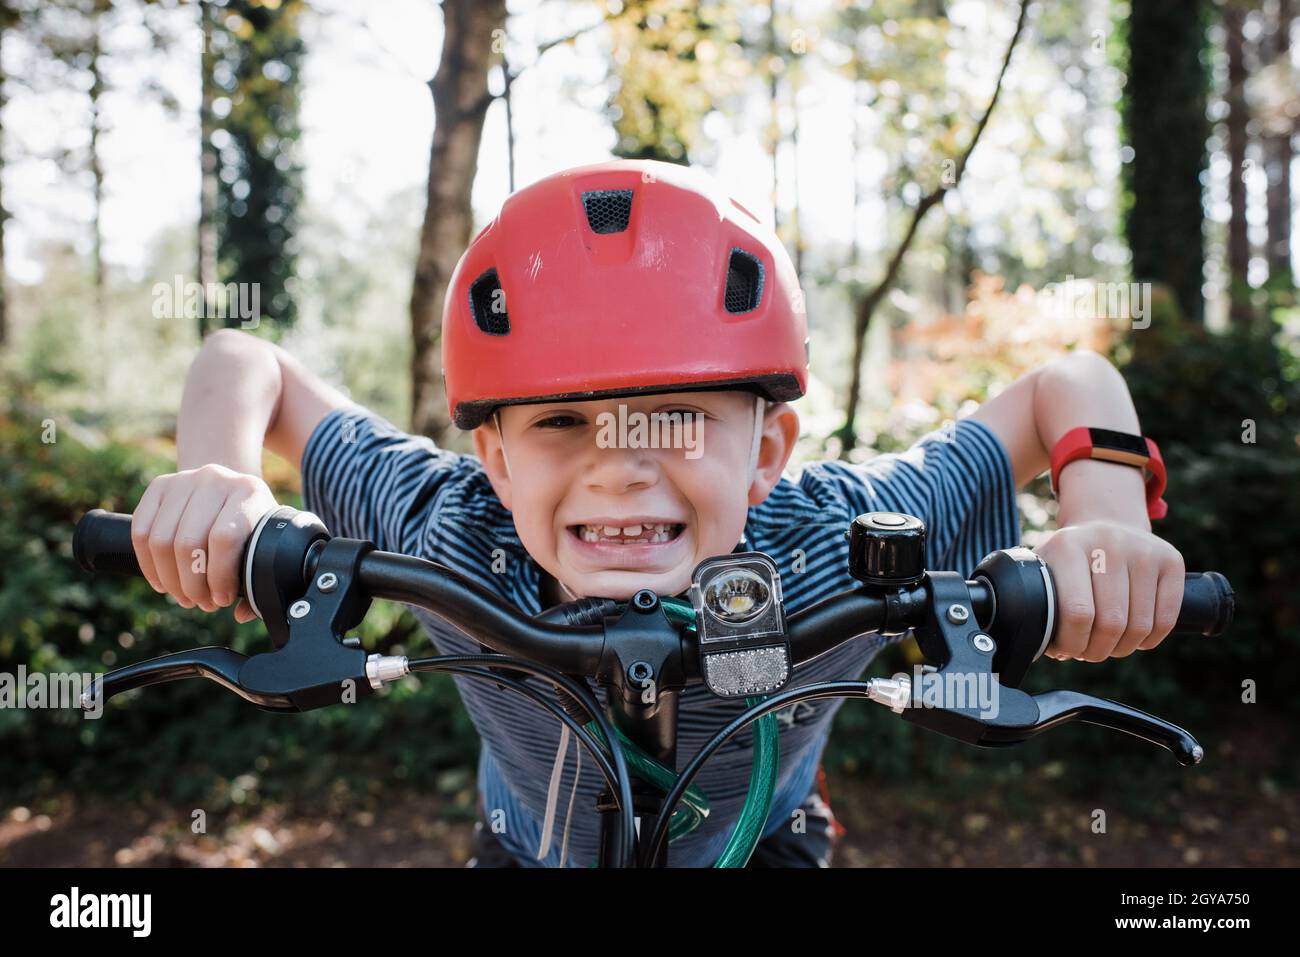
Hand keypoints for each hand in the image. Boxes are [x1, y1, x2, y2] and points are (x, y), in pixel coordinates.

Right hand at [130, 464, 278, 621]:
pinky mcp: (158, 486)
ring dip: (169, 580)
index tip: (222, 599)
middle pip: (187, 543)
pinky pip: (141, 531)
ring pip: (160, 540)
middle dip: (192, 585)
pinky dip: (148, 565)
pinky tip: (162, 583)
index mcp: (248, 492)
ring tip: (184, 596)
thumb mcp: (264, 540)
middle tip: (201, 603)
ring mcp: (183, 480)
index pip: (224, 538)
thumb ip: (260, 578)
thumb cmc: (251, 522)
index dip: (219, 576)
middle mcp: (215, 480)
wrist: (231, 486)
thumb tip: (241, 613)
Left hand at [1033, 519, 1184, 661]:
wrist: (1106, 523)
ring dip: (1121, 648)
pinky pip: (1165, 620)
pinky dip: (1148, 640)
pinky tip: (1132, 637)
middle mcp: (1109, 543)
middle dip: (1096, 651)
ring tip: (1106, 645)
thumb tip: (1036, 647)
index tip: (1066, 650)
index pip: (1077, 613)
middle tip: (1087, 652)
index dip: (1073, 644)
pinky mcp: (1171, 560)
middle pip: (1111, 623)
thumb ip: (1034, 601)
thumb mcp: (1044, 568)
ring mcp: (1144, 550)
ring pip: (1139, 626)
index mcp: (1068, 546)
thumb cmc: (1069, 560)